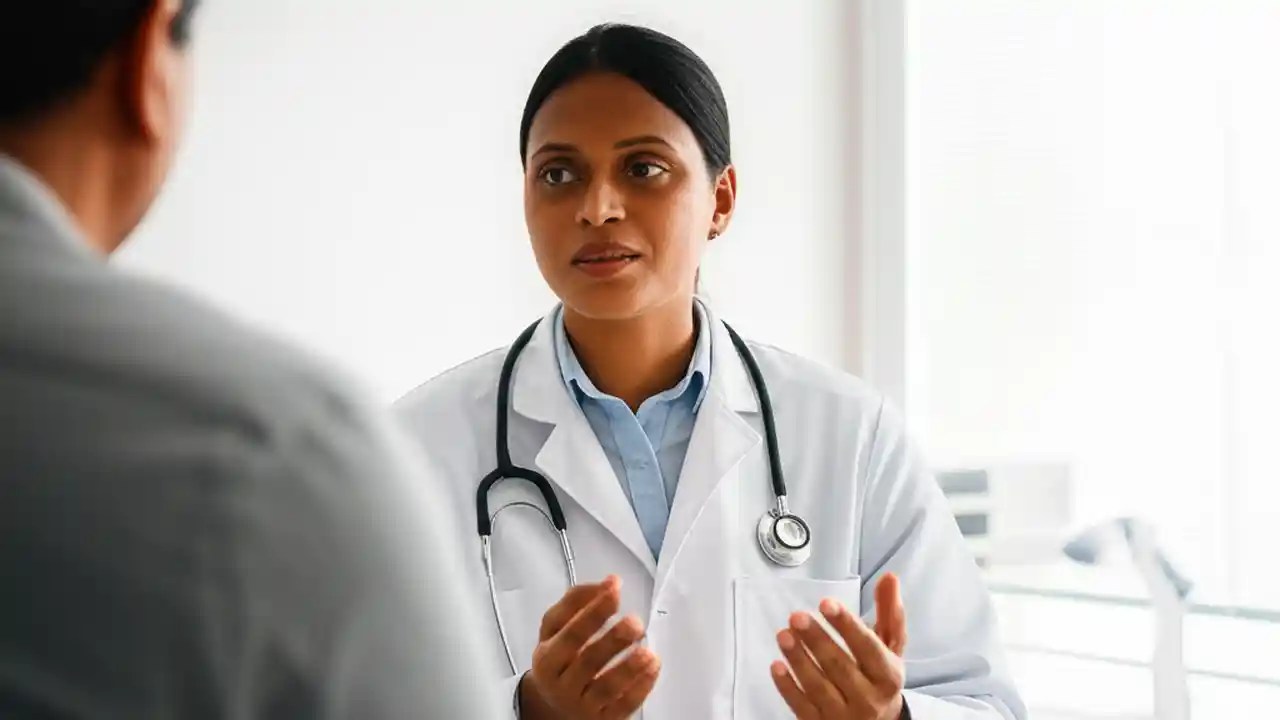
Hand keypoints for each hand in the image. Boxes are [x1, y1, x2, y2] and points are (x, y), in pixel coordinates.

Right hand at [519, 575, 660, 719]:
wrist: (554, 705)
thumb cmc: (561, 657)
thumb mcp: (555, 628)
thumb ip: (576, 601)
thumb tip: (609, 582)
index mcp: (548, 657)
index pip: (570, 634)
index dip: (593, 611)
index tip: (614, 590)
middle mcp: (562, 684)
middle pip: (588, 662)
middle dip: (612, 641)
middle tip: (635, 622)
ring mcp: (583, 706)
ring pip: (606, 689)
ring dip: (628, 669)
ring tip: (647, 651)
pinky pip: (623, 707)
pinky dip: (640, 688)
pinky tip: (653, 667)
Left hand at [771, 573, 908, 719]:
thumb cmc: (881, 677)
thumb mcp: (891, 647)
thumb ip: (890, 612)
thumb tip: (889, 578)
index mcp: (888, 676)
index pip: (867, 648)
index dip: (846, 625)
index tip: (826, 604)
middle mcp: (869, 699)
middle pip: (840, 667)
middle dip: (817, 640)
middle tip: (797, 616)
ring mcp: (844, 716)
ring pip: (818, 687)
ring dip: (799, 659)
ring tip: (783, 634)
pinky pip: (801, 706)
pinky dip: (787, 687)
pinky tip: (776, 665)